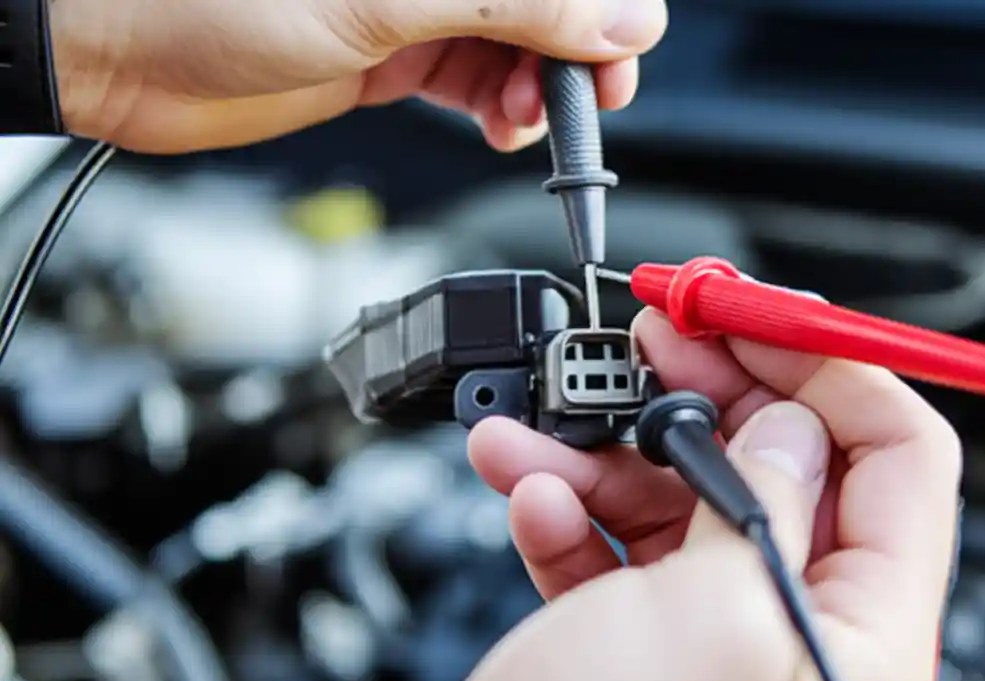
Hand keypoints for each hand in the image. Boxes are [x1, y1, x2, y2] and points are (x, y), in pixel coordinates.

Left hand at [50, 0, 666, 153]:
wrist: (123, 51)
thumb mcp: (390, 1)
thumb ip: (516, 6)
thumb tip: (623, 19)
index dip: (603, 9)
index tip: (617, 54)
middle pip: (550, 5)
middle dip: (577, 54)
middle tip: (583, 99)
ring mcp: (416, 5)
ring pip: (519, 46)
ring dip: (540, 91)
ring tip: (525, 120)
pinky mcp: (393, 52)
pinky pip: (477, 79)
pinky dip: (500, 109)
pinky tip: (500, 126)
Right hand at [449, 309, 962, 680]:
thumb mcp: (713, 620)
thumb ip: (766, 505)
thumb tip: (791, 429)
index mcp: (862, 633)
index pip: (898, 463)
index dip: (830, 373)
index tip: (752, 319)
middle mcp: (797, 631)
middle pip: (781, 464)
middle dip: (708, 391)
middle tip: (651, 344)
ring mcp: (711, 639)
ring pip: (681, 497)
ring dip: (606, 447)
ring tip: (541, 428)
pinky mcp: (633, 647)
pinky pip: (615, 549)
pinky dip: (571, 509)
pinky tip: (533, 496)